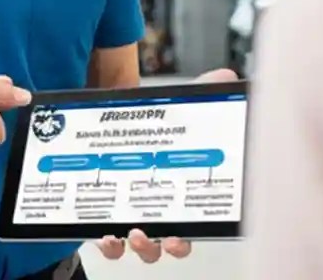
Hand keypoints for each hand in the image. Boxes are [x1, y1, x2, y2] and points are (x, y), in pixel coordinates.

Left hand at [94, 68, 238, 262]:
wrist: (99, 124)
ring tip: (129, 234)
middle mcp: (149, 210)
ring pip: (134, 245)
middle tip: (159, 237)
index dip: (184, 239)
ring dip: (135, 246)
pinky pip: (104, 240)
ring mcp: (124, 214)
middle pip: (161, 243)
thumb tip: (224, 76)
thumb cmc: (142, 126)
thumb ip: (197, 93)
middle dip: (160, 246)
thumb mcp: (169, 110)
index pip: (185, 225)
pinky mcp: (98, 214)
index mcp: (171, 192)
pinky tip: (103, 233)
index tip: (178, 237)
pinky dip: (105, 244)